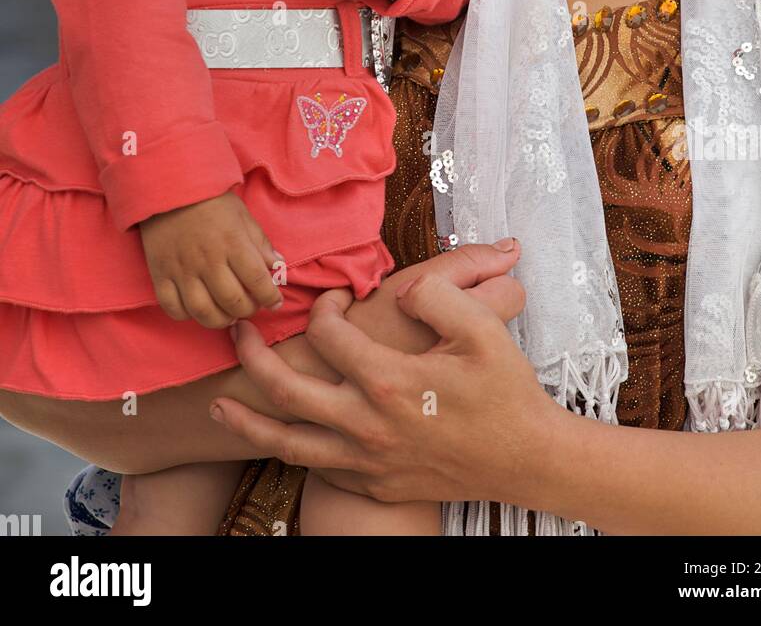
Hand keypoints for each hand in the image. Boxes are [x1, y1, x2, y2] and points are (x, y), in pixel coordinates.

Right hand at [138, 193, 285, 328]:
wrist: (171, 189)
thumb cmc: (212, 202)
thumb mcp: (243, 217)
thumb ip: (261, 244)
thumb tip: (278, 267)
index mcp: (233, 243)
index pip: (258, 281)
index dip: (271, 297)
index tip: (275, 302)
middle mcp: (208, 260)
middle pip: (233, 301)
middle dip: (248, 310)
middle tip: (251, 306)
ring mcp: (182, 269)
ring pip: (203, 311)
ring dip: (220, 320)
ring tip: (228, 314)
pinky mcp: (160, 274)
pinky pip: (172, 308)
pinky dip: (187, 315)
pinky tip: (198, 308)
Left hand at [209, 241, 557, 509]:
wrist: (528, 460)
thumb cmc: (506, 392)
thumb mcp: (482, 328)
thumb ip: (439, 294)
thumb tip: (405, 287)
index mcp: (388, 380)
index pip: (329, 335)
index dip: (323, 308)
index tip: (331, 299)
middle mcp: (367, 424)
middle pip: (287, 392)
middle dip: (253, 359)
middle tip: (236, 334)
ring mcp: (368, 460)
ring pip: (289, 443)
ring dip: (248, 423)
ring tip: (220, 408)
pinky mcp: (376, 485)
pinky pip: (321, 470)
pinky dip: (293, 453)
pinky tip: (284, 440)